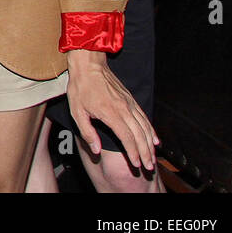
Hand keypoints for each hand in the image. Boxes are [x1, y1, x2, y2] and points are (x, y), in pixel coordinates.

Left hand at [66, 49, 157, 171]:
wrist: (89, 65)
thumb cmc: (81, 87)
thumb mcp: (77, 111)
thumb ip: (87, 132)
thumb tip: (96, 150)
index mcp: (110, 113)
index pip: (127, 137)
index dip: (133, 152)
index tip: (136, 164)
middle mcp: (124, 109)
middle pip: (140, 135)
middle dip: (145, 153)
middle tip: (148, 167)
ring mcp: (130, 104)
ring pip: (145, 127)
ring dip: (150, 144)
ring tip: (152, 157)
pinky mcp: (131, 100)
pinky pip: (144, 117)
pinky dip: (151, 130)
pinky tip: (154, 139)